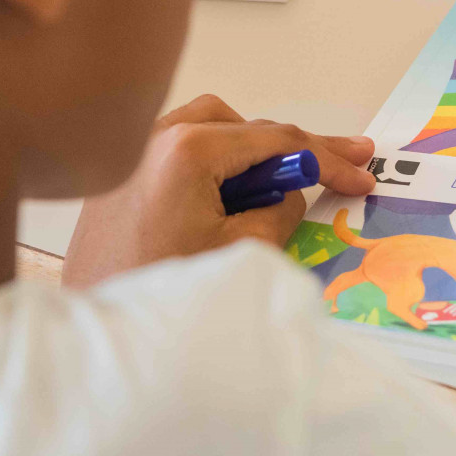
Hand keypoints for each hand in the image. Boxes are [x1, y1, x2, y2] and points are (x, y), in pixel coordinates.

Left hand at [62, 95, 375, 287]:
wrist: (93, 330)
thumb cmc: (163, 285)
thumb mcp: (243, 250)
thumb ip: (279, 208)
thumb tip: (285, 190)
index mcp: (190, 148)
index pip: (278, 141)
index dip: (328, 159)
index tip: (363, 174)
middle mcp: (158, 133)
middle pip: (248, 126)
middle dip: (299, 148)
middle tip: (350, 157)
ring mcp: (135, 148)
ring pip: (214, 125)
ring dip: (254, 147)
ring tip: (286, 176)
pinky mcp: (122, 171)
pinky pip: (182, 143)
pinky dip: (218, 155)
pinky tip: (235, 183)